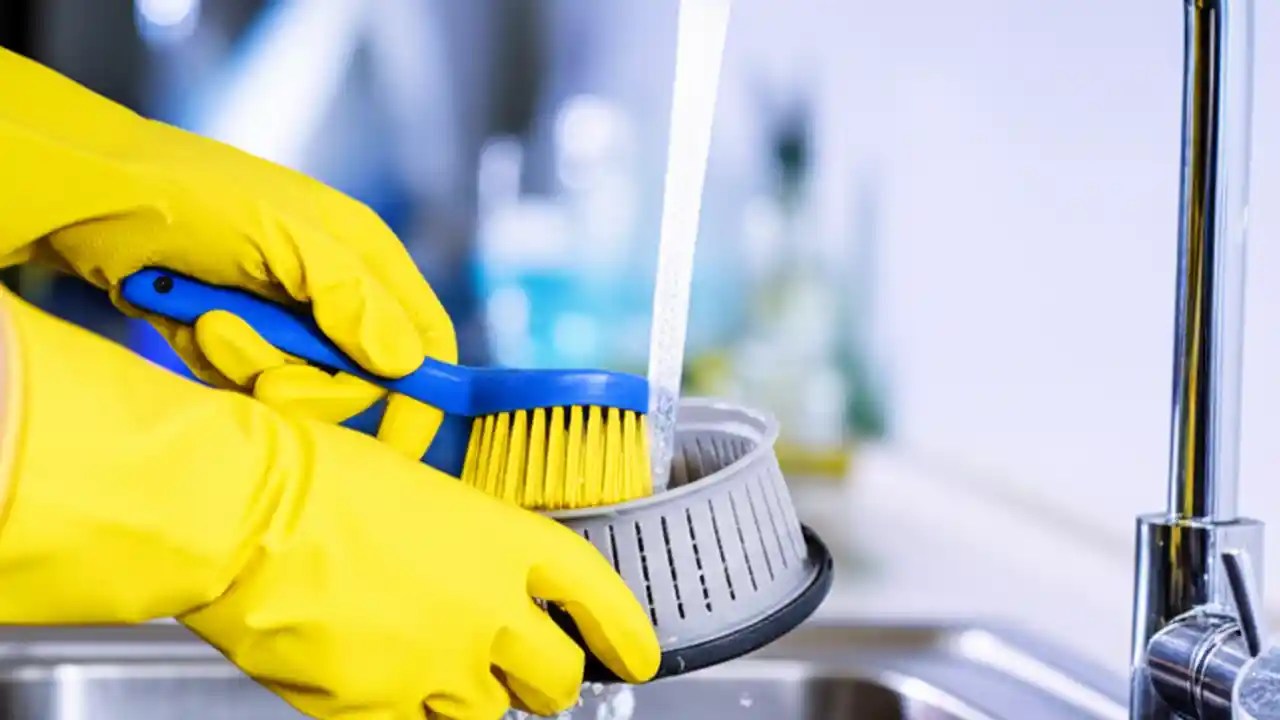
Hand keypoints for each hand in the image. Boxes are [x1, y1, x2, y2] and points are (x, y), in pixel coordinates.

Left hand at [0, 48, 451, 460]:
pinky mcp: (234, 335)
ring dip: (250, 365)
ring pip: (298, 384)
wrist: (89, 196)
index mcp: (362, 255)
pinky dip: (217, 362)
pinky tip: (191, 323)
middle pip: (357, 379)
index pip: (423, 337)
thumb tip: (408, 363)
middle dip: (308, 384)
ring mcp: (281, 315)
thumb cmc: (195, 199)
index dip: (421, 394)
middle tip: (267, 380)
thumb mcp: (286, 236)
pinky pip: (246, 382)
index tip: (400, 446)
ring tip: (210, 323)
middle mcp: (331, 288)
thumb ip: (353, 297)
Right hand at [0, 289, 660, 718]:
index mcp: (504, 540)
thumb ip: (465, 550)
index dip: (627, 632)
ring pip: (489, 718)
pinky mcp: (378, 708)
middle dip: (549, 681)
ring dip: (475, 701)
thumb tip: (473, 584)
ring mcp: (435, 664)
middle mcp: (486, 608)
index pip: (597, 594)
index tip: (641, 656)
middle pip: (556, 678)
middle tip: (531, 677)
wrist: (242, 513)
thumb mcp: (419, 492)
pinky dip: (412, 718)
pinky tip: (388, 689)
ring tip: (439, 671)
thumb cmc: (314, 477)